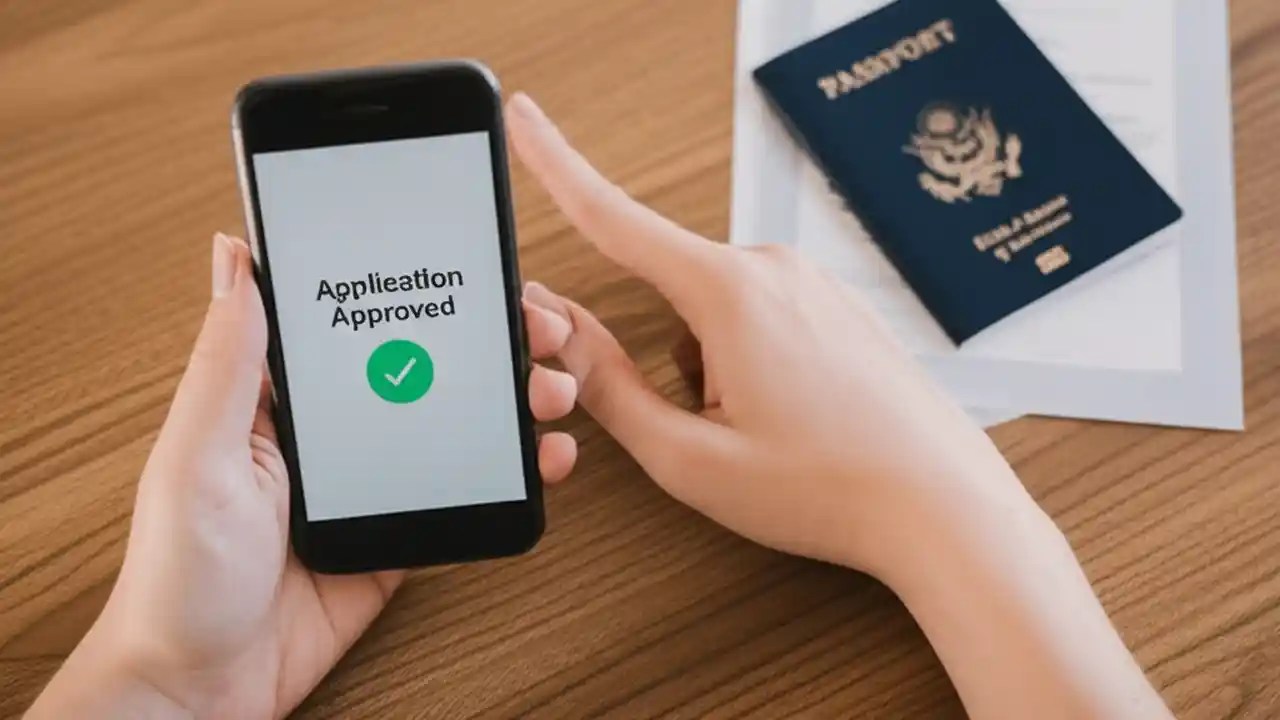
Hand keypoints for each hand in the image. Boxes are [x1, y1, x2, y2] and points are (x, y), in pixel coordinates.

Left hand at [28, 233, 579, 718]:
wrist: (205, 687)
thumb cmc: (177, 576)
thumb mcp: (196, 456)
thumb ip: (227, 363)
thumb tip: (237, 258)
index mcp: (280, 398)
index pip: (361, 319)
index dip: (420, 287)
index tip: (473, 268)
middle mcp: (332, 430)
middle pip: (426, 363)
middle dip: (489, 340)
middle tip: (537, 329)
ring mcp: (371, 482)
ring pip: (458, 420)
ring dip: (512, 398)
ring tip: (552, 390)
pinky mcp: (399, 531)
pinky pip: (466, 489)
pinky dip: (514, 471)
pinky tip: (544, 458)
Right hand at [508, 95, 1173, 719]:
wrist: (943, 506)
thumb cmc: (830, 488)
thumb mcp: (691, 457)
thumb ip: (608, 390)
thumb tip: (564, 336)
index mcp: (730, 293)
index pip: (614, 218)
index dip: (554, 165)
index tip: (523, 116)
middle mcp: (773, 269)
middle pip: (667, 296)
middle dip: (670, 365)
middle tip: (719, 432)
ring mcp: (810, 284)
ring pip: (712, 318)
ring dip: (715, 374)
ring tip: (772, 435)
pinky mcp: (833, 305)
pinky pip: (758, 323)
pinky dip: (753, 368)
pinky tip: (795, 419)